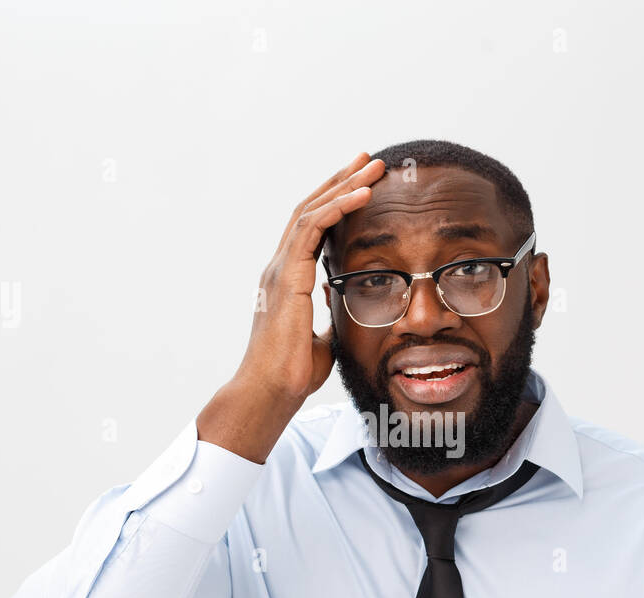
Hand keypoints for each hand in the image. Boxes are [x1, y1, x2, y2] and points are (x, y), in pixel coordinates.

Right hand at [197, 153, 385, 461]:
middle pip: (311, 209)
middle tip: (369, 159)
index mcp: (288, 279)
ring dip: (343, 185)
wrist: (270, 392)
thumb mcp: (323, 339)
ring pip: (311, 211)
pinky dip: (337, 207)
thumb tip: (343, 306)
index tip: (362, 183)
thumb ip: (330, 316)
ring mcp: (280, 270)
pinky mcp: (286, 278)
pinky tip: (362, 194)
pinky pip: (312, 229)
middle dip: (341, 181)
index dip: (337, 203)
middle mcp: (280, 267)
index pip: (313, 229)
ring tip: (372, 166)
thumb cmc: (293, 374)